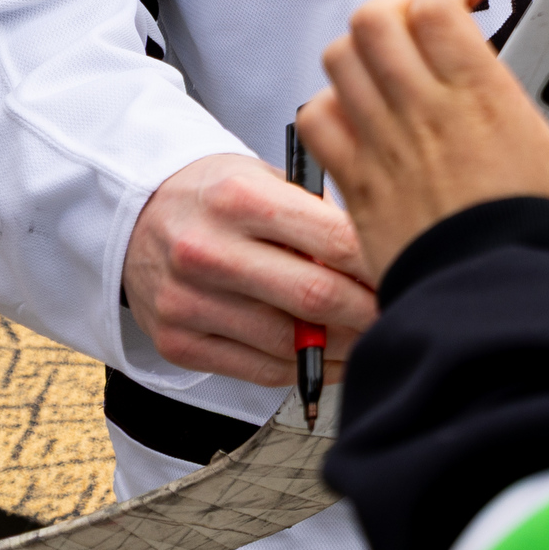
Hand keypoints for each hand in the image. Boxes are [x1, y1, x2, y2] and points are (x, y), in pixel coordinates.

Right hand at [123, 152, 378, 387]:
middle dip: (370, 311)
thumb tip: (384, 255)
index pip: (332, 240)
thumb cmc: (219, 194)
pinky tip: (332, 359)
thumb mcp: (265, 179)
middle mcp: (205, 251)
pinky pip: (259, 370)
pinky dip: (305, 370)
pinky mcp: (176, 342)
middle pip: (315, 297)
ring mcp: (186, 301)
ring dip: (344, 348)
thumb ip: (318, 215)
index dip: (379, 264)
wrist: (137, 214)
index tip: (410, 271)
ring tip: (373, 338)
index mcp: (237, 198)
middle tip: (403, 312)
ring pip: (289, 344)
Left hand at [297, 0, 548, 281]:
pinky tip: (362, 115)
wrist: (497, 301)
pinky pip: (316, 119)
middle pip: (375, 19)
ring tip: (392, 64)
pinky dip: (330, 105)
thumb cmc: (544, 233)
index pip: (434, 3)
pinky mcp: (356, 183)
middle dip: (398, 5)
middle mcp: (423, 110)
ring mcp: (382, 144)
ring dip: (363, 49)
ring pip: (340, 60)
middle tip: (422, 22)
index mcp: (480, 94)